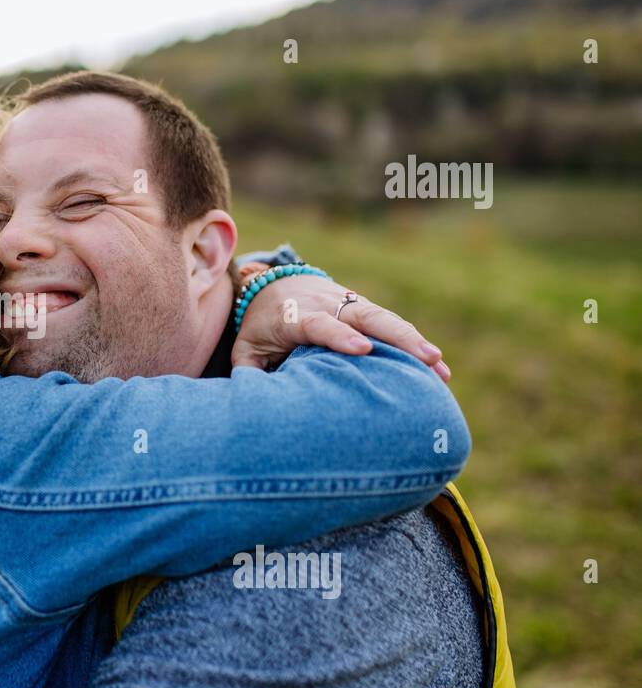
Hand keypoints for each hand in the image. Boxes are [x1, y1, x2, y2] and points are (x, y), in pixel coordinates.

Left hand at [231, 273, 449, 380]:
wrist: (275, 286)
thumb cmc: (259, 327)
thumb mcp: (247, 348)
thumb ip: (250, 373)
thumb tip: (252, 402)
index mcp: (295, 314)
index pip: (319, 323)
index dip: (339, 335)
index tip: (362, 349)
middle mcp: (328, 304)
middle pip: (366, 316)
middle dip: (397, 337)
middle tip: (427, 359)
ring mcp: (350, 304)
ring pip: (385, 319)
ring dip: (414, 342)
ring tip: (440, 370)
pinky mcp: (364, 310)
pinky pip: (391, 325)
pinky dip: (413, 343)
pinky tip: (437, 367)